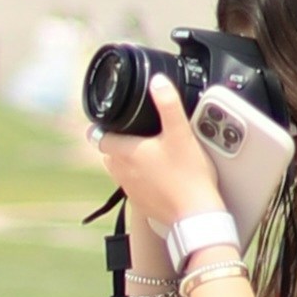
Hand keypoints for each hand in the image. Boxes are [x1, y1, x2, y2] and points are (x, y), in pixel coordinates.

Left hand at [90, 75, 224, 234]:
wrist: (196, 215)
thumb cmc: (189, 176)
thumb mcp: (180, 133)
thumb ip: (168, 104)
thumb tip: (157, 81)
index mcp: (126, 153)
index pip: (99, 137)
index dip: (104, 128)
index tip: (114, 122)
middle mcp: (122, 173)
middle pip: (109, 154)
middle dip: (118, 143)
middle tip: (136, 135)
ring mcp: (131, 191)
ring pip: (120, 171)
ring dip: (128, 162)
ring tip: (148, 154)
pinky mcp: (142, 205)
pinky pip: (134, 188)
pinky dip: (141, 180)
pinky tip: (159, 177)